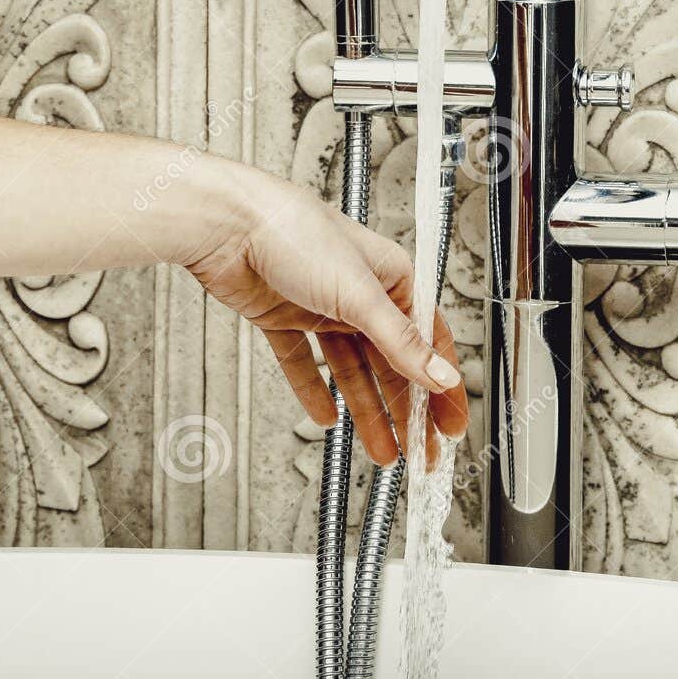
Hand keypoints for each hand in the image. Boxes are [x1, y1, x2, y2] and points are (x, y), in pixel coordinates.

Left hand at [184, 168, 467, 467]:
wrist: (227, 224)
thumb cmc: (295, 232)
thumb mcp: (359, 296)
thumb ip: (401, 343)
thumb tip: (441, 376)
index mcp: (391, 279)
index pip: (428, 342)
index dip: (442, 386)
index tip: (450, 425)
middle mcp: (359, 294)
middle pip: (391, 364)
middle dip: (407, 411)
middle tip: (421, 454)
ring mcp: (320, 307)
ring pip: (351, 370)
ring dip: (367, 412)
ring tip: (381, 452)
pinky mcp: (283, 317)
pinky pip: (304, 363)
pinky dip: (314, 391)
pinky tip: (325, 418)